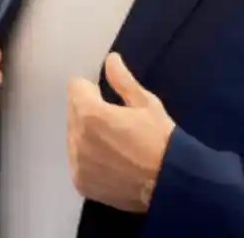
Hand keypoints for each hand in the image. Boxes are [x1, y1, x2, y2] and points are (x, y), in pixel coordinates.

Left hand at [67, 53, 175, 212]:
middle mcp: (77, 137)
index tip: (107, 98)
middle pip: (73, 112)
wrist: (170, 184)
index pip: (75, 88)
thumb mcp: (146, 104)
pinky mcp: (80, 182)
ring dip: (86, 135)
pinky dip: (89, 159)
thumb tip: (110, 59)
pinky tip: (110, 162)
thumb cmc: (160, 139)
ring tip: (114, 144)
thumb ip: (122, 81)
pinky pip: (77, 161)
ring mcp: (77, 163)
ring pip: (73, 137)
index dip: (91, 89)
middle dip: (88, 111)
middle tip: (115, 122)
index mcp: (90, 113)